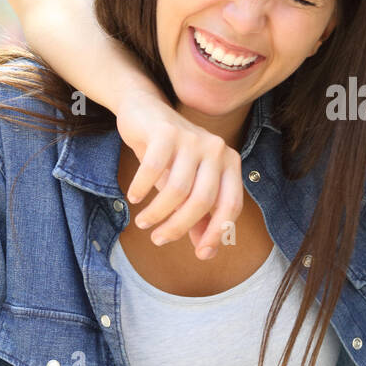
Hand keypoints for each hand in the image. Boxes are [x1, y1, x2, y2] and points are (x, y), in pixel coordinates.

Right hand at [116, 87, 243, 259]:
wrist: (145, 111)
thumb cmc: (170, 155)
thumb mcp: (187, 186)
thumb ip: (200, 215)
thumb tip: (206, 250)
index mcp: (230, 163)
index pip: (231, 206)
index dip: (217, 233)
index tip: (200, 254)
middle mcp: (217, 149)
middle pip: (202, 201)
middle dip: (178, 226)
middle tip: (158, 239)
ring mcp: (193, 138)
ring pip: (177, 189)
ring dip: (157, 212)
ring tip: (143, 222)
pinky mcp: (167, 131)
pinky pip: (154, 169)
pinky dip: (142, 187)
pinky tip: (134, 197)